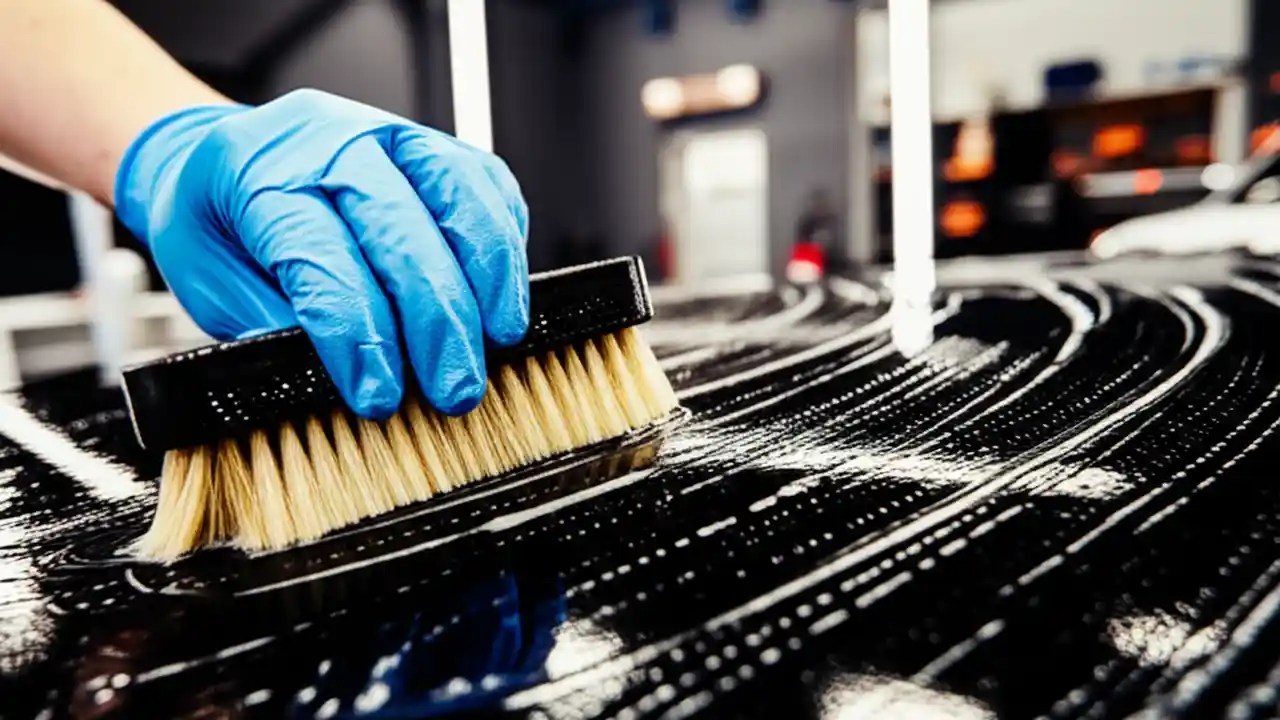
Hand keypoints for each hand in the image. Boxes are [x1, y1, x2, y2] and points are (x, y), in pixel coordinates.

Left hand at [113, 89, 529, 418]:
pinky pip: (486, 184)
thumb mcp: (212, 286)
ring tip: (499, 341)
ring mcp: (388, 134)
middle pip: (401, 229)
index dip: (357, 334)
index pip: (320, 257)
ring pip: (460, 192)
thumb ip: (271, 329)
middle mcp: (328, 141)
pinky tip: (502, 295)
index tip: (379, 396)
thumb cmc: (215, 224)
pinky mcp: (433, 144)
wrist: (220, 156)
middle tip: (454, 389)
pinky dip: (503, 243)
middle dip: (436, 320)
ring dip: (488, 276)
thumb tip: (341, 380)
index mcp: (255, 174)